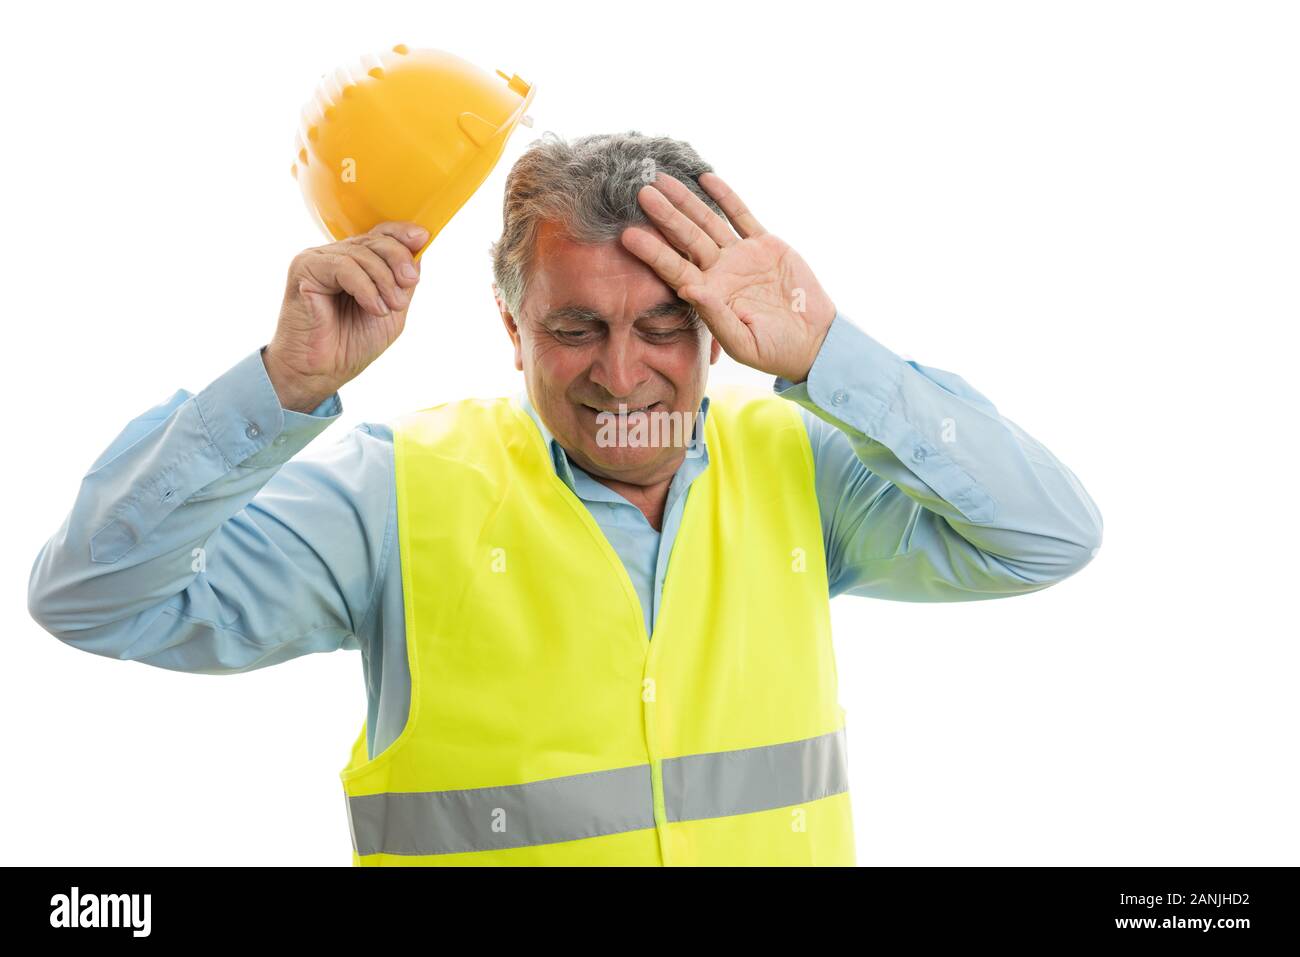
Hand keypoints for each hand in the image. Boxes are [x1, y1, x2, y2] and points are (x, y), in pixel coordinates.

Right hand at [264, 221, 426, 411]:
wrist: (321, 371)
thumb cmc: (352, 344)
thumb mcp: (392, 309)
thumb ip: (403, 281)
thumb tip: (420, 245)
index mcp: (356, 262)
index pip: (381, 234)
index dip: (402, 233)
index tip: (422, 239)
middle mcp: (336, 255)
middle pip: (375, 240)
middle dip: (398, 260)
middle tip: (409, 284)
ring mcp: (318, 259)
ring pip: (362, 253)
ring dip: (383, 281)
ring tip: (388, 307)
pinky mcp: (305, 268)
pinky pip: (343, 267)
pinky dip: (365, 288)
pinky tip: (373, 308)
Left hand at [619, 172, 835, 382]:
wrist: (812, 340)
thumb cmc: (774, 350)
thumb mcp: (743, 340)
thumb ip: (716, 316)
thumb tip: (688, 289)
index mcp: (709, 295)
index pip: (674, 269)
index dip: (652, 252)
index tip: (628, 236)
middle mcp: (719, 272)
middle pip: (686, 239)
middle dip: (665, 216)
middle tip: (641, 193)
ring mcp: (740, 256)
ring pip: (708, 222)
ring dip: (686, 201)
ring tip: (663, 180)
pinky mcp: (764, 244)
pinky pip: (741, 215)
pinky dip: (725, 196)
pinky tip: (706, 178)